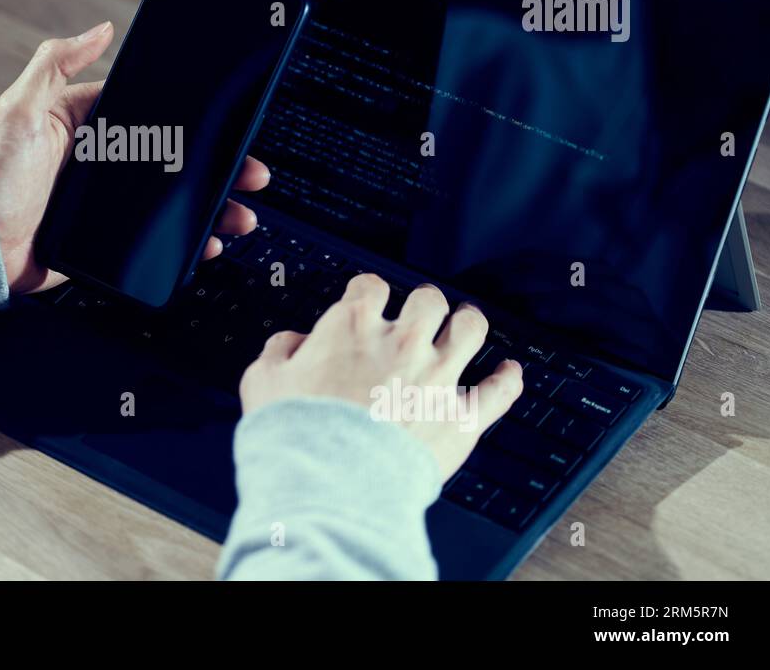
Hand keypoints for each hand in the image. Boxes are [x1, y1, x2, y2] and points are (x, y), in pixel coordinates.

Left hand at [0, 22, 271, 292]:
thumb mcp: (18, 109)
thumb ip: (55, 62)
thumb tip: (100, 28)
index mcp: (87, 126)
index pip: (152, 116)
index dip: (192, 120)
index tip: (226, 123)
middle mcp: (101, 163)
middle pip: (174, 161)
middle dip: (217, 167)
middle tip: (250, 171)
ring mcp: (105, 205)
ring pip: (173, 203)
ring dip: (212, 206)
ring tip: (239, 214)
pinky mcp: (104, 243)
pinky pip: (154, 242)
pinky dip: (186, 242)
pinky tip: (207, 241)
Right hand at [238, 274, 523, 480]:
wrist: (330, 484)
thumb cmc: (295, 435)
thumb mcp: (262, 381)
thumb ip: (280, 351)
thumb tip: (293, 343)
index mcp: (352, 328)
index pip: (371, 286)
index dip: (369, 290)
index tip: (368, 299)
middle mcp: (401, 344)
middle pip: (428, 300)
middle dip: (424, 304)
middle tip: (420, 313)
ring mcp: (437, 378)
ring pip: (471, 330)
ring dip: (468, 324)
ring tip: (465, 325)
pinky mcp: (461, 417)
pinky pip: (498, 391)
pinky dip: (506, 379)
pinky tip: (508, 372)